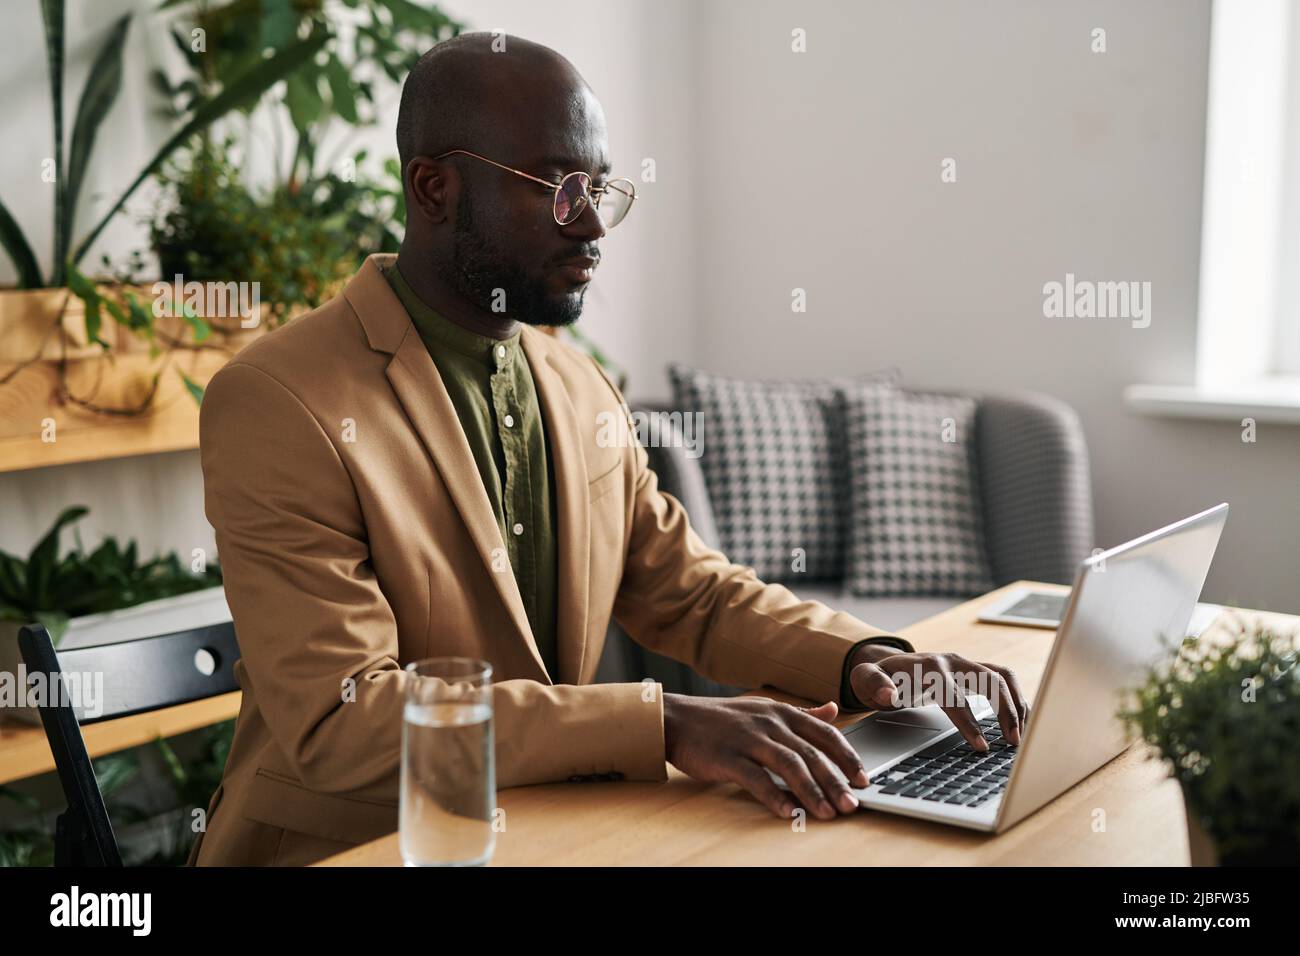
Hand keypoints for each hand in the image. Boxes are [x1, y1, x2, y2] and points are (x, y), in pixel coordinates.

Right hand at [662, 693, 868, 820]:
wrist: (677, 719)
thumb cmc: (722, 718)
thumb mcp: (764, 708)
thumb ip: (800, 714)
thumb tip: (833, 710)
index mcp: (781, 712)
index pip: (824, 733)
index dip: (846, 757)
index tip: (863, 779)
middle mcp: (769, 723)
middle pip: (811, 753)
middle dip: (835, 781)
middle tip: (852, 804)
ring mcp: (748, 739)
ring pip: (789, 765)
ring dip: (811, 791)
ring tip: (827, 813)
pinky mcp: (727, 757)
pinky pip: (756, 779)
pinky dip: (774, 797)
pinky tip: (789, 813)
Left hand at [847, 645, 1029, 750]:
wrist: (889, 665)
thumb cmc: (879, 678)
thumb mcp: (864, 679)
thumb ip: (872, 684)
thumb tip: (888, 694)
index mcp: (926, 667)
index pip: (953, 695)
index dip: (968, 722)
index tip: (981, 747)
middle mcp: (952, 661)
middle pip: (989, 679)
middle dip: (1006, 711)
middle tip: (1014, 744)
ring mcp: (966, 664)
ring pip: (1002, 676)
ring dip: (1018, 703)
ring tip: (1023, 736)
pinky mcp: (975, 669)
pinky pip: (1004, 679)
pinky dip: (1017, 698)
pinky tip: (1021, 723)